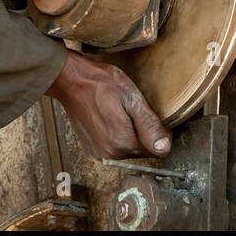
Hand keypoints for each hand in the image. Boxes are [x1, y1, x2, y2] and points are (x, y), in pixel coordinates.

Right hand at [45, 50, 170, 158]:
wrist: (71, 81)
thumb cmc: (101, 84)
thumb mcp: (131, 99)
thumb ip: (149, 126)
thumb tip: (164, 148)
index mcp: (123, 142)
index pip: (158, 150)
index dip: (160, 132)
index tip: (151, 114)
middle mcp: (111, 154)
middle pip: (143, 151)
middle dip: (145, 134)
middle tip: (135, 109)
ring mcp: (99, 153)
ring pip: (129, 150)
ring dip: (131, 135)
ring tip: (122, 112)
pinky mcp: (92, 148)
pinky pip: (115, 147)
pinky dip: (117, 136)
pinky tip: (111, 118)